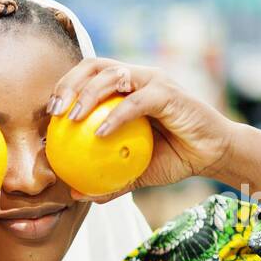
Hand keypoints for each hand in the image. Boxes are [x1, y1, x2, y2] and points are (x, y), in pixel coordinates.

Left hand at [47, 58, 236, 202]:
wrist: (211, 155)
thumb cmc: (173, 158)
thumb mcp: (134, 173)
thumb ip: (107, 180)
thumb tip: (75, 195)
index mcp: (125, 89)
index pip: (87, 76)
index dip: (64, 88)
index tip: (48, 115)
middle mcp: (137, 78)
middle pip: (94, 66)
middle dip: (69, 83)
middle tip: (55, 112)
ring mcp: (154, 82)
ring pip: (113, 75)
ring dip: (88, 94)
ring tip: (72, 118)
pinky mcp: (169, 93)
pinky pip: (137, 101)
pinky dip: (116, 115)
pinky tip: (100, 133)